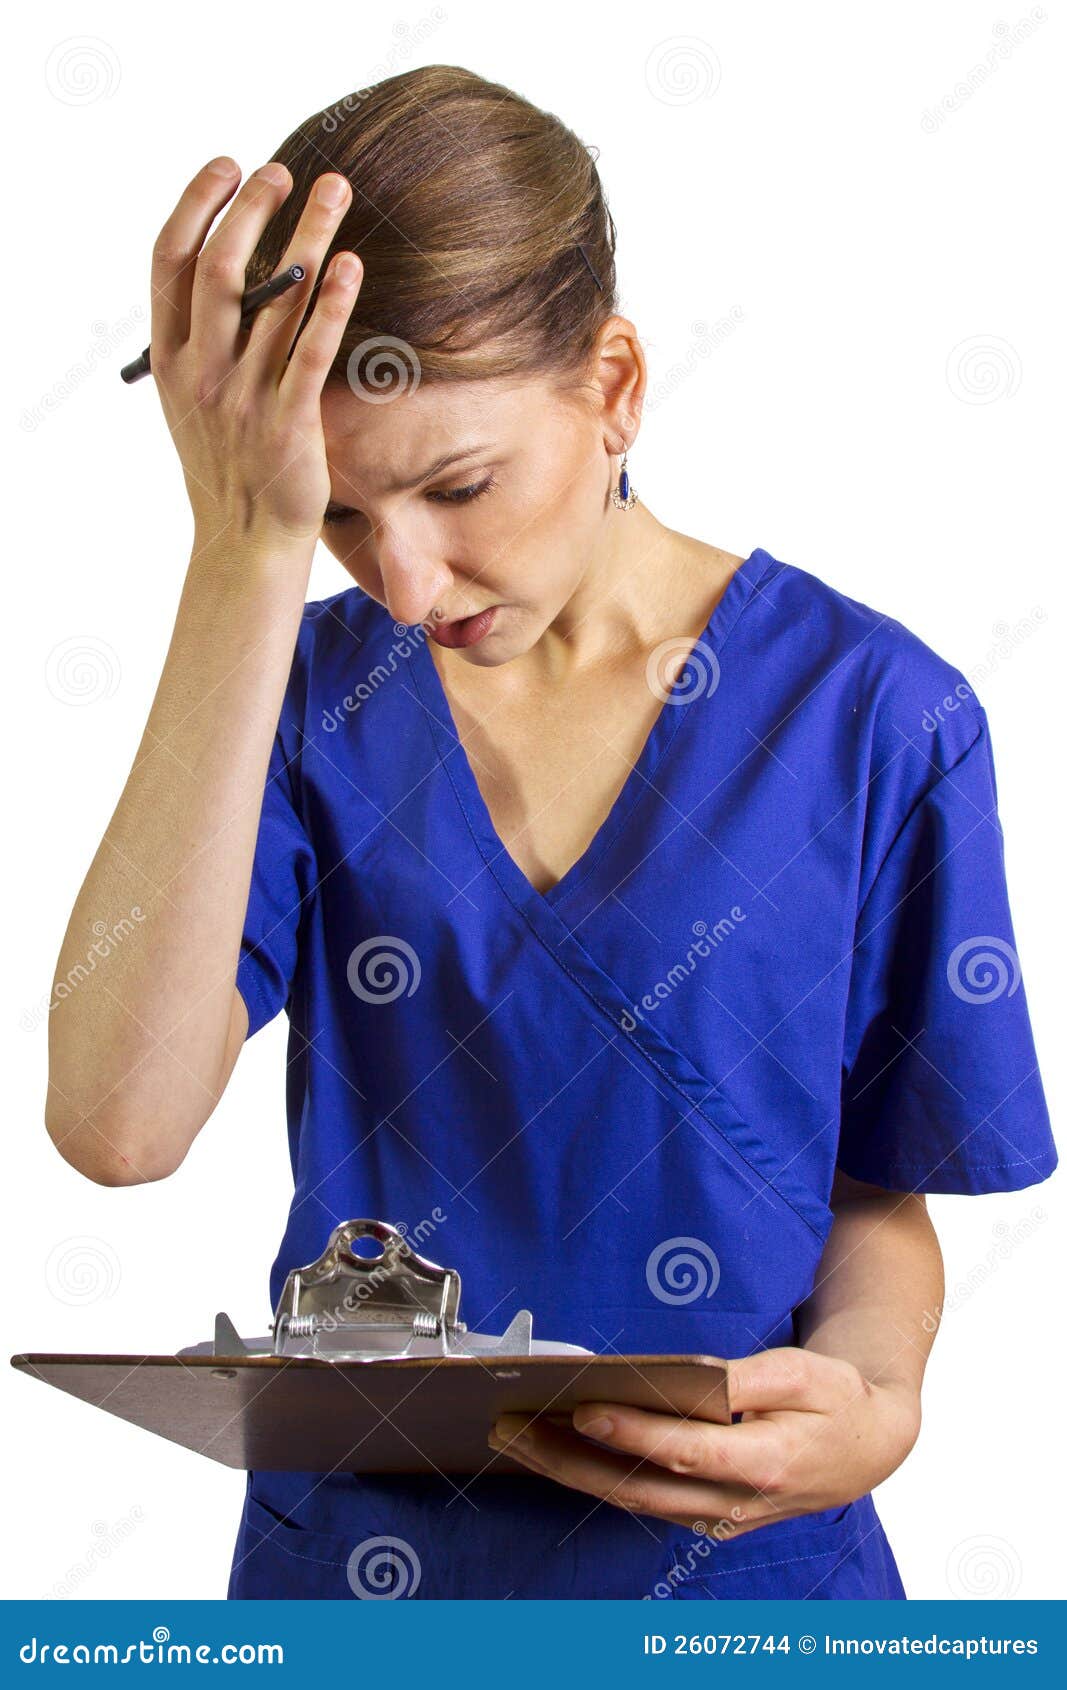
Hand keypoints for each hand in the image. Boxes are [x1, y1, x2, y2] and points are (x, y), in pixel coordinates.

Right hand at [148, 156, 362, 549]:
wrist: (246, 542)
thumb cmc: (229, 465)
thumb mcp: (193, 401)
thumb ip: (202, 341)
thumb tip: (228, 271)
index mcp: (172, 360)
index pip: (170, 261)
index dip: (197, 205)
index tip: (228, 165)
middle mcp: (203, 372)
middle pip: (220, 268)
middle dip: (253, 208)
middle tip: (284, 170)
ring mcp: (244, 398)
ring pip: (273, 300)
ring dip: (306, 236)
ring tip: (336, 190)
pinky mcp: (290, 424)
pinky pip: (311, 352)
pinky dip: (332, 304)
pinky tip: (351, 266)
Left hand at [486, 1346, 920, 1535]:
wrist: (870, 1445)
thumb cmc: (836, 1399)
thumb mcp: (804, 1374)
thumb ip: (747, 1379)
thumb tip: (691, 1377)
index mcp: (764, 1466)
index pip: (682, 1452)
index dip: (631, 1433)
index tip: (583, 1408)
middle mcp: (734, 1504)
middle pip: (638, 1488)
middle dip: (567, 1460)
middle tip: (510, 1427)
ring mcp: (718, 1517)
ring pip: (632, 1500)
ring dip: (570, 1471)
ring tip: (515, 1435)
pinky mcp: (705, 1513)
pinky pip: (643, 1499)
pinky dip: (597, 1477)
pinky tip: (557, 1451)